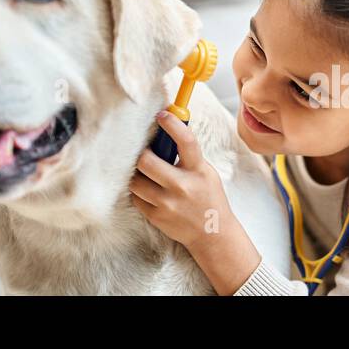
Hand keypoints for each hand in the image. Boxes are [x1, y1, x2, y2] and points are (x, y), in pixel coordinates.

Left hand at [130, 111, 233, 248]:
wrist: (212, 234)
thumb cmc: (208, 197)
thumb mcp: (205, 172)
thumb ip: (188, 155)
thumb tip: (166, 130)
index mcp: (198, 171)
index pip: (186, 141)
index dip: (172, 124)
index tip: (162, 114)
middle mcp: (182, 187)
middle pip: (146, 161)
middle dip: (142, 154)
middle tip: (145, 153)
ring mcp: (167, 204)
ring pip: (135, 180)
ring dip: (138, 174)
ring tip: (146, 173)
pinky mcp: (156, 216)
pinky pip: (136, 197)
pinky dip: (140, 192)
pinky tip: (149, 191)